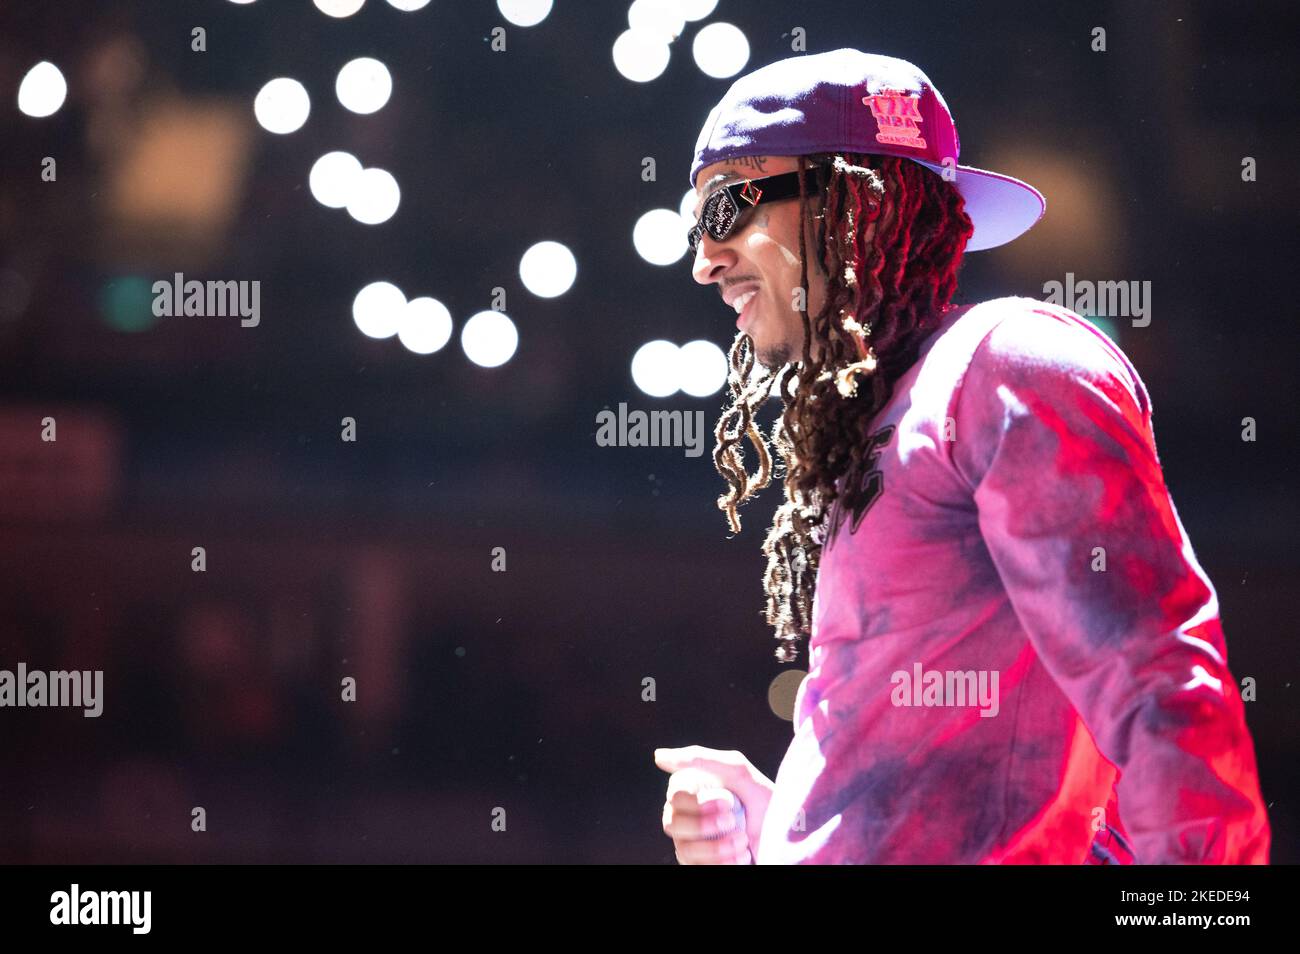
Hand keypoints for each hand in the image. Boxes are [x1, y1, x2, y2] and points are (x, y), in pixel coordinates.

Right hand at [655, 745, 775, 864]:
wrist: (782, 832)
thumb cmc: (759, 798)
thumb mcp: (736, 770)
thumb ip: (698, 758)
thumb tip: (658, 756)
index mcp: (688, 790)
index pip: (675, 796)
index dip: (699, 802)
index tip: (728, 802)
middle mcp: (682, 816)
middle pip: (672, 824)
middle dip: (706, 826)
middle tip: (733, 821)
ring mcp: (688, 841)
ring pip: (684, 849)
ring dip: (718, 847)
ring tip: (742, 841)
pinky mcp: (697, 863)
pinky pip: (696, 867)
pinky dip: (722, 863)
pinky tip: (741, 856)